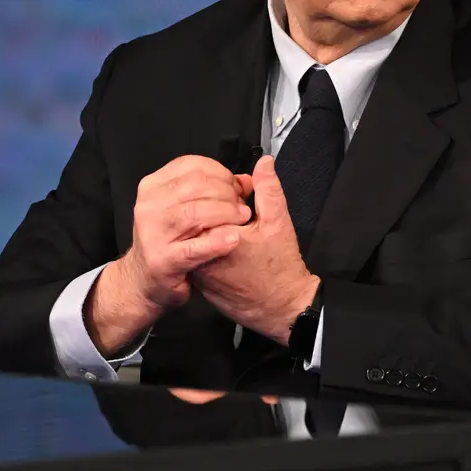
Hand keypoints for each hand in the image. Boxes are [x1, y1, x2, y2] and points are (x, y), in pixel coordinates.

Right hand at [85, 156, 251, 354]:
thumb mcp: (185, 210)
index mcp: (153, 186)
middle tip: (243, 206)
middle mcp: (148, 205)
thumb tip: (246, 181)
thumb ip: (212, 191)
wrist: (144, 280)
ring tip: (242, 220)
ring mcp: (153, 233)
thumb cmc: (170, 241)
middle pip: (195, 186)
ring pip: (194, 212)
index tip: (237, 186)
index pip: (192, 165)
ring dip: (225, 213)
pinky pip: (194, 247)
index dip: (221, 173)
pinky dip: (217, 242)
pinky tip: (233, 240)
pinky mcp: (162, 260)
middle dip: (226, 193)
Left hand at [192, 154, 319, 343]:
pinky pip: (193, 248)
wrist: (279, 308)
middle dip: (214, 205)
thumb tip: (263, 163)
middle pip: (193, 214)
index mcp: (217, 237)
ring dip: (209, 222)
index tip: (243, 200)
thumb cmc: (279, 268)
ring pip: (191, 232)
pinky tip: (226, 243)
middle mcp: (199, 253)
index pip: (204, 199)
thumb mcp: (278, 223)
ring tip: (234, 231)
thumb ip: (269, 190)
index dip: (225, 193)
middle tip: (241, 217)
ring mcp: (196, 267)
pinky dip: (206, 239)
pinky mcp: (197, 278)